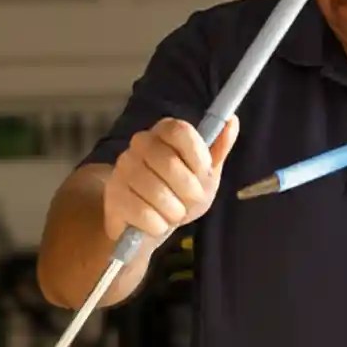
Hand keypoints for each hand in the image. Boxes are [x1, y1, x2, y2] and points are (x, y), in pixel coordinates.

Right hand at [103, 115, 239, 240]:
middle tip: (190, 200)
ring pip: (156, 191)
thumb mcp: (204, 175)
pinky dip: (157, 225)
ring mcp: (123, 168)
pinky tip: (156, 223)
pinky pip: (142, 212)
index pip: (179, 130)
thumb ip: (218, 148)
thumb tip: (233, 121)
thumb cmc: (179, 194)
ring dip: (174, 211)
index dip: (197, 156)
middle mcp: (140, 143)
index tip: (203, 174)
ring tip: (173, 213)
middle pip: (168, 162)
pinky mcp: (114, 195)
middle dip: (188, 191)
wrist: (148, 224)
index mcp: (164, 132)